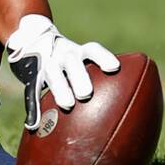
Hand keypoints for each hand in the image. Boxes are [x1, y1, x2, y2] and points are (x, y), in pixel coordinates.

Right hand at [6, 13, 119, 129]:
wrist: (34, 39)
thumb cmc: (70, 62)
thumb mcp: (81, 61)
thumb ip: (102, 79)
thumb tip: (132, 105)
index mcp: (79, 52)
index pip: (92, 50)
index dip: (103, 57)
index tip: (114, 68)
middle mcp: (63, 55)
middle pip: (72, 61)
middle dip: (79, 75)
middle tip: (87, 94)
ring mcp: (47, 64)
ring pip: (53, 72)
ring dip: (60, 87)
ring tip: (67, 104)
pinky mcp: (32, 76)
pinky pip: (32, 91)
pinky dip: (33, 108)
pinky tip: (33, 125)